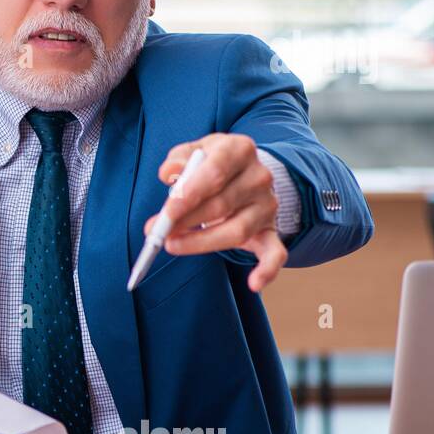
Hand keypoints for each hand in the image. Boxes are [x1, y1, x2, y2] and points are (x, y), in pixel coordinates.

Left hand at [142, 133, 286, 291]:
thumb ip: (178, 160)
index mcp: (240, 150)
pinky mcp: (271, 230)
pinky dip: (267, 270)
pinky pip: (275, 253)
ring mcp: (267, 205)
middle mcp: (259, 177)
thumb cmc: (211, 163)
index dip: (190, 194)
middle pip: (222, 204)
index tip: (168, 212)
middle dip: (186, 221)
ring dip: (202, 242)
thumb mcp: (194, 151)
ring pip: (237, 230)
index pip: (215, 173)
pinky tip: (254, 284)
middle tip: (157, 232)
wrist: (243, 172)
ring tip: (172, 245)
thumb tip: (168, 173)